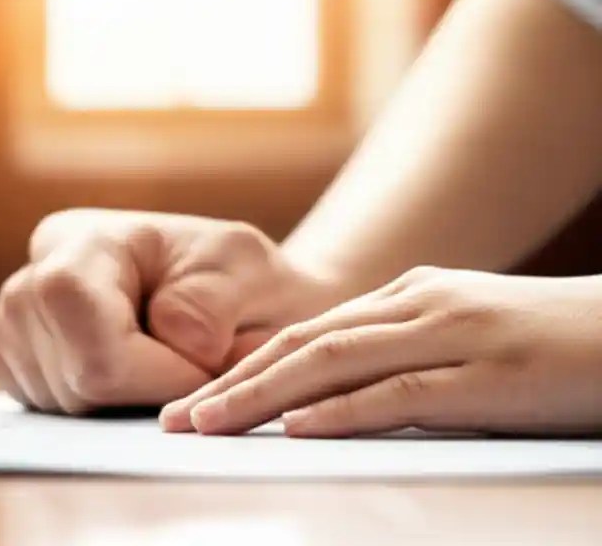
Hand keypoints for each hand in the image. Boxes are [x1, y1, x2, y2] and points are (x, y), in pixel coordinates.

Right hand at [0, 209, 345, 413]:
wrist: (214, 287)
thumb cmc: (229, 277)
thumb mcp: (247, 271)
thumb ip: (212, 304)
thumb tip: (172, 338)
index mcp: (83, 242)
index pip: (96, 341)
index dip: (159, 375)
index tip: (207, 365)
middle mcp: (29, 280)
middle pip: (74, 379)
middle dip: (144, 390)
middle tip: (186, 365)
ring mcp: (10, 323)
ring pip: (62, 402)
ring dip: (125, 401)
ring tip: (157, 361)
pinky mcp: (11, 361)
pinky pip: (50, 411)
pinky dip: (99, 406)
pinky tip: (127, 372)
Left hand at [161, 267, 601, 436]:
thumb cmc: (551, 349)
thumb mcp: (461, 343)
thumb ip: (399, 361)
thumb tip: (326, 402)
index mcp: (406, 299)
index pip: (304, 336)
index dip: (241, 369)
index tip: (192, 402)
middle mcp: (417, 306)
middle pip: (302, 346)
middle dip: (231, 384)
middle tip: (175, 421)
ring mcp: (452, 336)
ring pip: (335, 363)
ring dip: (263, 396)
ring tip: (209, 423)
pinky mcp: (489, 376)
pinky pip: (403, 392)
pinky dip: (344, 410)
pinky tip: (298, 427)